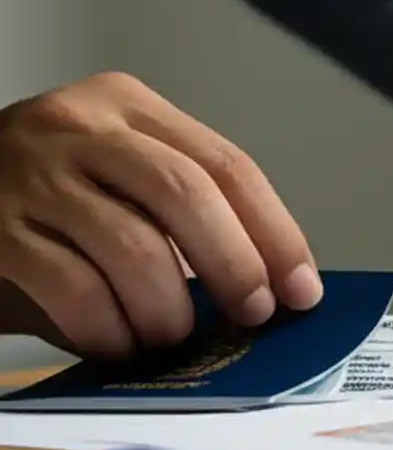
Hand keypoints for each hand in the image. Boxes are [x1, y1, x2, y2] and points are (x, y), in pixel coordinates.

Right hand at [0, 72, 321, 357]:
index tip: (303, 286)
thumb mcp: (115, 179)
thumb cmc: (45, 200)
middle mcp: (80, 125)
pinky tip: (119, 344)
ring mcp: (31, 172)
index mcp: (128, 106)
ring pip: (132, 244)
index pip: (226, 164)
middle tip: (256, 314)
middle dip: (236, 263)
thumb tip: (270, 286)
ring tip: (174, 336)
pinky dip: (109, 327)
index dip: (275, 231)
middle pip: (187, 193)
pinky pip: (72, 287)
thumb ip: (179, 217)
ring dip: (169, 308)